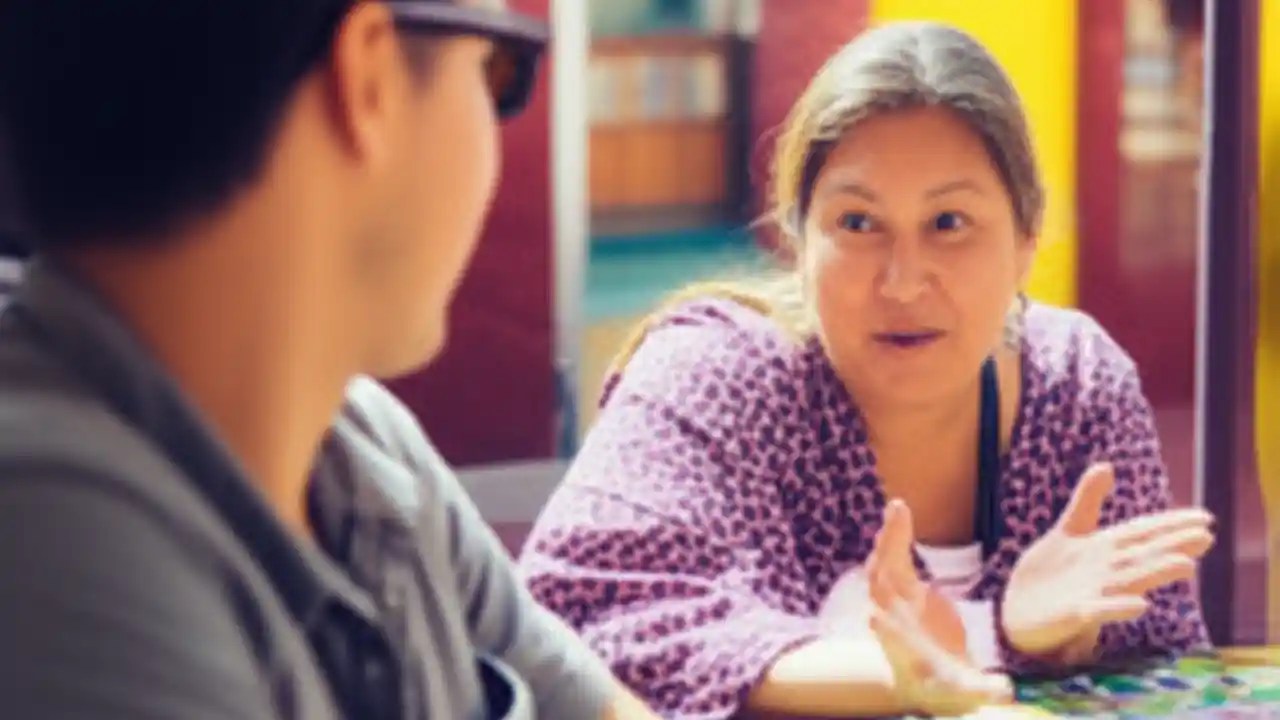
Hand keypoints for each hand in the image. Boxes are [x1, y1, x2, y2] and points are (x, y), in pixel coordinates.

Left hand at [868, 500, 1012, 715]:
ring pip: (882, 570)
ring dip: (888, 542)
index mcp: (907, 655)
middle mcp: (894, 627)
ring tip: (895, 510)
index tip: (875, 617)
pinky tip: (898, 507)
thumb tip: (1004, 692)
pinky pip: (893, 556)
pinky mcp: (902, 586)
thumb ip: (981, 691)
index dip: (887, 632)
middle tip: (885, 543)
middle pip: (881, 597)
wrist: (925, 676)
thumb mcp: (964, 695)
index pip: (894, 644)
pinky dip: (896, 533)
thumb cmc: (946, 688)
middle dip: (883, 571)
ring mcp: (893, 604)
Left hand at [1002, 463, 1214, 659]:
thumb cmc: (1056, 570)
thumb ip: (1089, 499)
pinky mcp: (1074, 613)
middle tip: (1206, 537)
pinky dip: (1117, 606)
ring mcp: (1094, 592)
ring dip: (1155, 573)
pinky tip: (1140, 605)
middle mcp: (1108, 571)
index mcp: (1108, 548)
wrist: (1024, 607)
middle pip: (1144, 555)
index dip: (1172, 525)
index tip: (1205, 518)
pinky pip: (1097, 610)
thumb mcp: (1071, 528)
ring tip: (1186, 565)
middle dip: (1173, 546)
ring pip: (1129, 580)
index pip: (1144, 532)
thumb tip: (1107, 465)